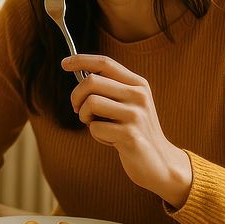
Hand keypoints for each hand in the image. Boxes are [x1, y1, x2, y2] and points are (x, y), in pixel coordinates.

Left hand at [62, 54, 191, 207]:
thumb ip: (110, 88)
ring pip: (90, 103)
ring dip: (85, 117)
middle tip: (78, 109)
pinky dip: (96, 135)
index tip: (64, 63)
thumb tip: (79, 73)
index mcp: (138, 84)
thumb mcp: (128, 104)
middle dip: (76, 96)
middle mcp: (139, 96)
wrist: (160, 162)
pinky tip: (111, 141)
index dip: (81, 60)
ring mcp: (136, 115)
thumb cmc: (134, 130)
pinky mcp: (130, 135)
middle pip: (91, 81)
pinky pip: (95, 128)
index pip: (105, 63)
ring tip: (97, 125)